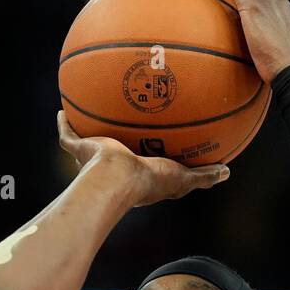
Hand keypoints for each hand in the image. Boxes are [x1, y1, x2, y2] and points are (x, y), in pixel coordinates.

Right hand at [56, 110, 228, 207]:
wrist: (117, 177)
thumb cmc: (149, 180)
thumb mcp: (183, 177)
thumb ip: (203, 175)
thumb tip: (227, 171)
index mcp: (137, 176)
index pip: (143, 166)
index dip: (148, 158)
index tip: (155, 148)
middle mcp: (114, 167)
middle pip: (116, 153)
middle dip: (118, 143)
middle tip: (124, 128)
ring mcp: (93, 160)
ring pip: (88, 144)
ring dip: (88, 132)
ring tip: (90, 111)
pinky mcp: (79, 150)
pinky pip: (67, 135)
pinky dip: (63, 124)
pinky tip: (62, 109)